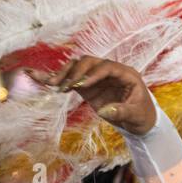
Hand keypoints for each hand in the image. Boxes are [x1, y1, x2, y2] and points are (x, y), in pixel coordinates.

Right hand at [26, 56, 156, 135]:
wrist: (139, 120)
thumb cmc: (142, 114)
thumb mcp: (136, 115)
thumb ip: (122, 112)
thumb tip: (106, 111)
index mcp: (126, 74)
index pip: (107, 67)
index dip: (94, 74)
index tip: (81, 85)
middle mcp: (110, 72)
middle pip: (89, 62)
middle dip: (76, 72)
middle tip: (66, 86)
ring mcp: (97, 78)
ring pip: (77, 67)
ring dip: (64, 74)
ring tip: (54, 85)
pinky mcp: (88, 86)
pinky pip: (71, 79)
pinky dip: (57, 79)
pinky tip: (40, 78)